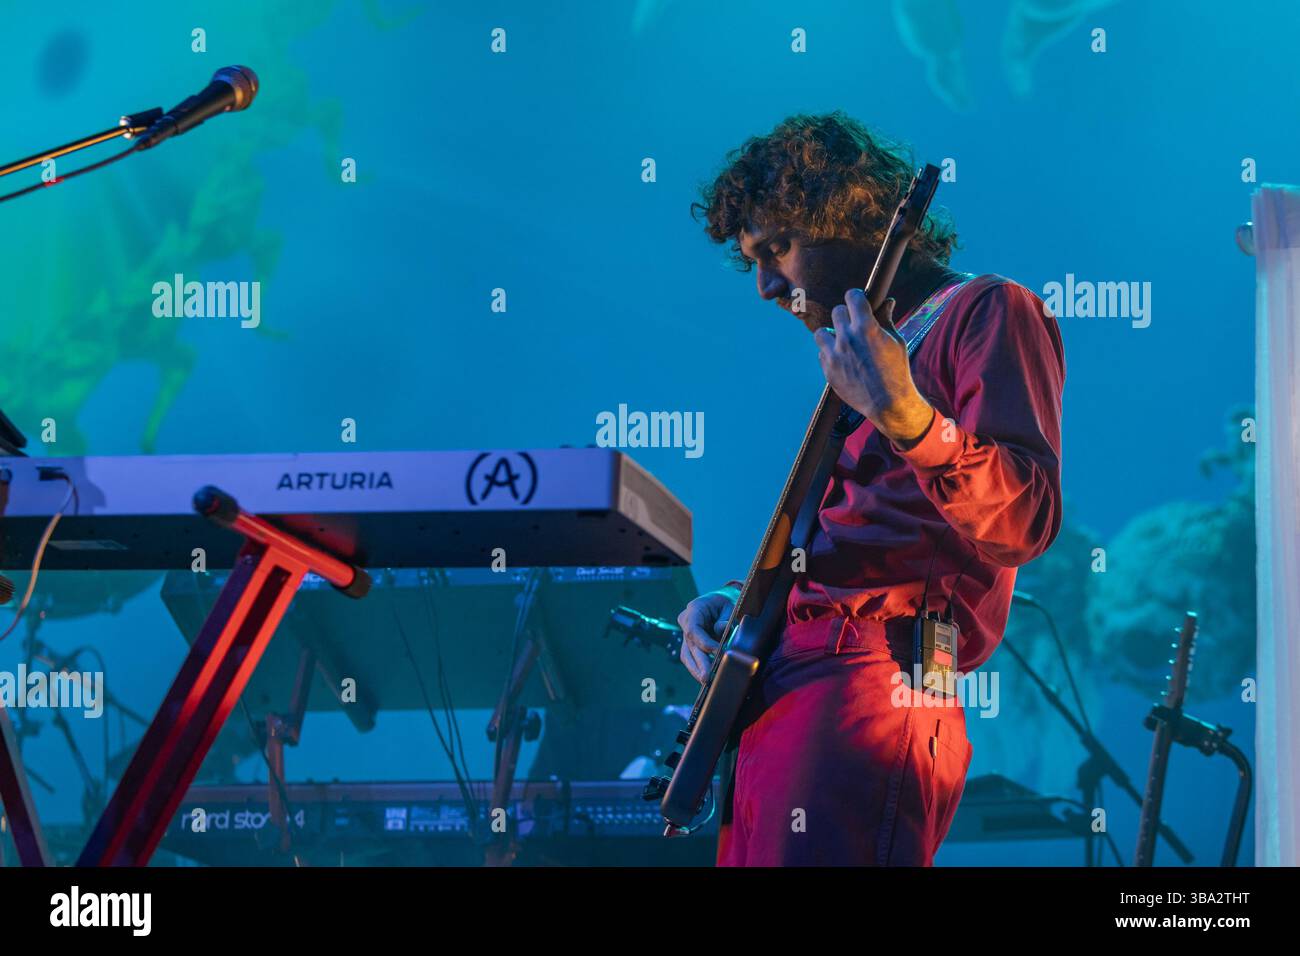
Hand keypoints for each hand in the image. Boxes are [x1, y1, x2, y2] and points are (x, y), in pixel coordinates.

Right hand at [676, 585, 737, 682]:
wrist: (722, 599)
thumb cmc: (727, 602)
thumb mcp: (730, 606)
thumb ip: (726, 619)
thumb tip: (720, 631)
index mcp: (694, 609)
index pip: (694, 630)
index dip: (704, 643)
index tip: (718, 652)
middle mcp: (686, 621)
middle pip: (690, 646)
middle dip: (699, 663)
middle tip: (706, 677)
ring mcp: (686, 633)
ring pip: (687, 655)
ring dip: (696, 669)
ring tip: (705, 682)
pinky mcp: (690, 643)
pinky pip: (691, 657)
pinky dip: (698, 668)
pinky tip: (706, 678)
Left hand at [814, 289, 934, 445]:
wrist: (886, 402)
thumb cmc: (896, 371)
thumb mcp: (896, 342)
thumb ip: (886, 320)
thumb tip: (888, 302)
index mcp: (866, 327)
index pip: (852, 297)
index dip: (855, 297)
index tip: (857, 301)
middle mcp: (847, 338)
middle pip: (837, 312)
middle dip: (846, 316)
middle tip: (853, 325)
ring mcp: (835, 354)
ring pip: (821, 332)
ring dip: (831, 334)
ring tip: (842, 342)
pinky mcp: (828, 369)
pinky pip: (822, 353)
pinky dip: (830, 354)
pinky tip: (842, 360)